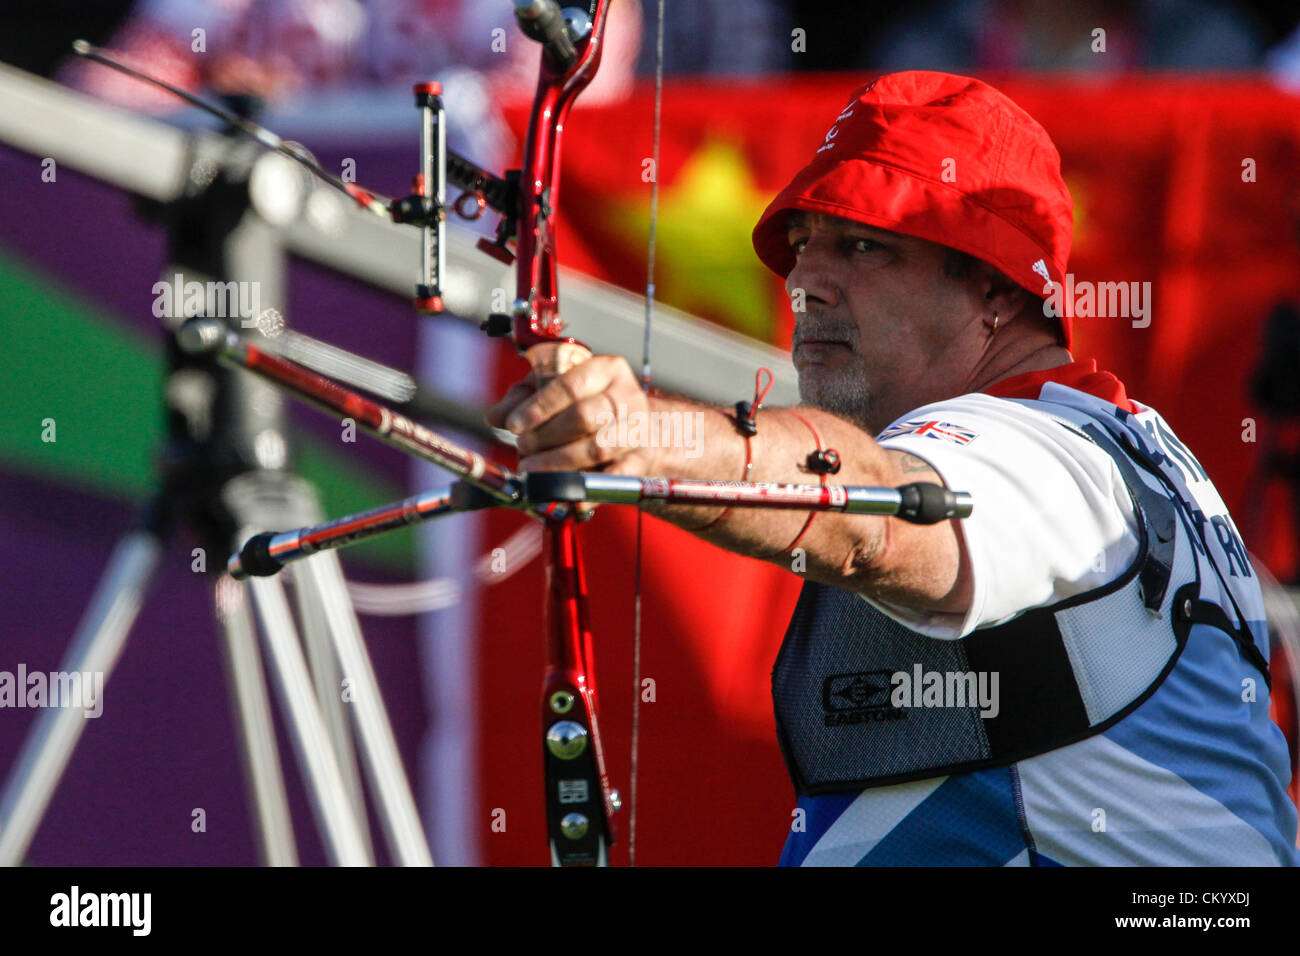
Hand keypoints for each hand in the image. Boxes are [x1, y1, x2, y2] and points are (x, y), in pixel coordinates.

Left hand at [487, 354, 653, 474]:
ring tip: (532, 469)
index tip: (514, 425)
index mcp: (606, 370)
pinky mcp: (641, 461)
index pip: (570, 386)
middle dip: (546, 436)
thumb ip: (523, 397)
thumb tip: (496, 416)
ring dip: (558, 463)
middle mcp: (627, 397)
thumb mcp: (556, 387)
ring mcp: (638, 431)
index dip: (539, 407)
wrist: (643, 428)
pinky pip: (615, 479)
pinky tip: (570, 499)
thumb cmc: (591, 403)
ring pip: (596, 449)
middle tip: (522, 448)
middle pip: (584, 417)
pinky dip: (590, 490)